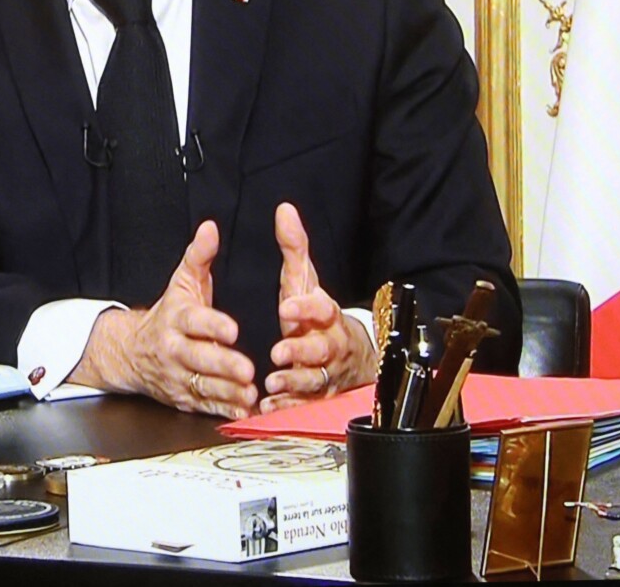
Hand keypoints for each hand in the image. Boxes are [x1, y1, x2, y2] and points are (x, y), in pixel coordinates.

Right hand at [70, 221, 257, 419]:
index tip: (234, 329)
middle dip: (223, 366)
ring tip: (250, 394)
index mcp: (177, 319)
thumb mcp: (182, 282)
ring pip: (203, 387)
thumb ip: (199, 256)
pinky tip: (242, 413)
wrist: (131, 353)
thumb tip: (211, 228)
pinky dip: (223, 412)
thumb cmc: (168, 314)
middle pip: (199, 359)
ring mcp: (178, 377)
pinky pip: (204, 407)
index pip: (195, 322)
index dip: (213, 326)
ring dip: (227, 393)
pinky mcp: (183, 398)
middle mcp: (175, 350)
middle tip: (247, 371)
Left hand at [260, 202, 376, 412]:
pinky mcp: (318, 396)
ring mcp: (326, 373)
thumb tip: (283, 210)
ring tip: (273, 384)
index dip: (306, 308)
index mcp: (325, 314)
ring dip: (293, 383)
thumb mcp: (305, 280)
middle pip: (320, 349)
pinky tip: (270, 408)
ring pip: (314, 380)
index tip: (286, 306)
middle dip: (300, 351)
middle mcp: (329, 344)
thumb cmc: (317, 314)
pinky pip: (305, 405)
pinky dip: (288, 408)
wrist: (349, 354)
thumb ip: (294, 248)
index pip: (322, 308)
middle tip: (278, 352)